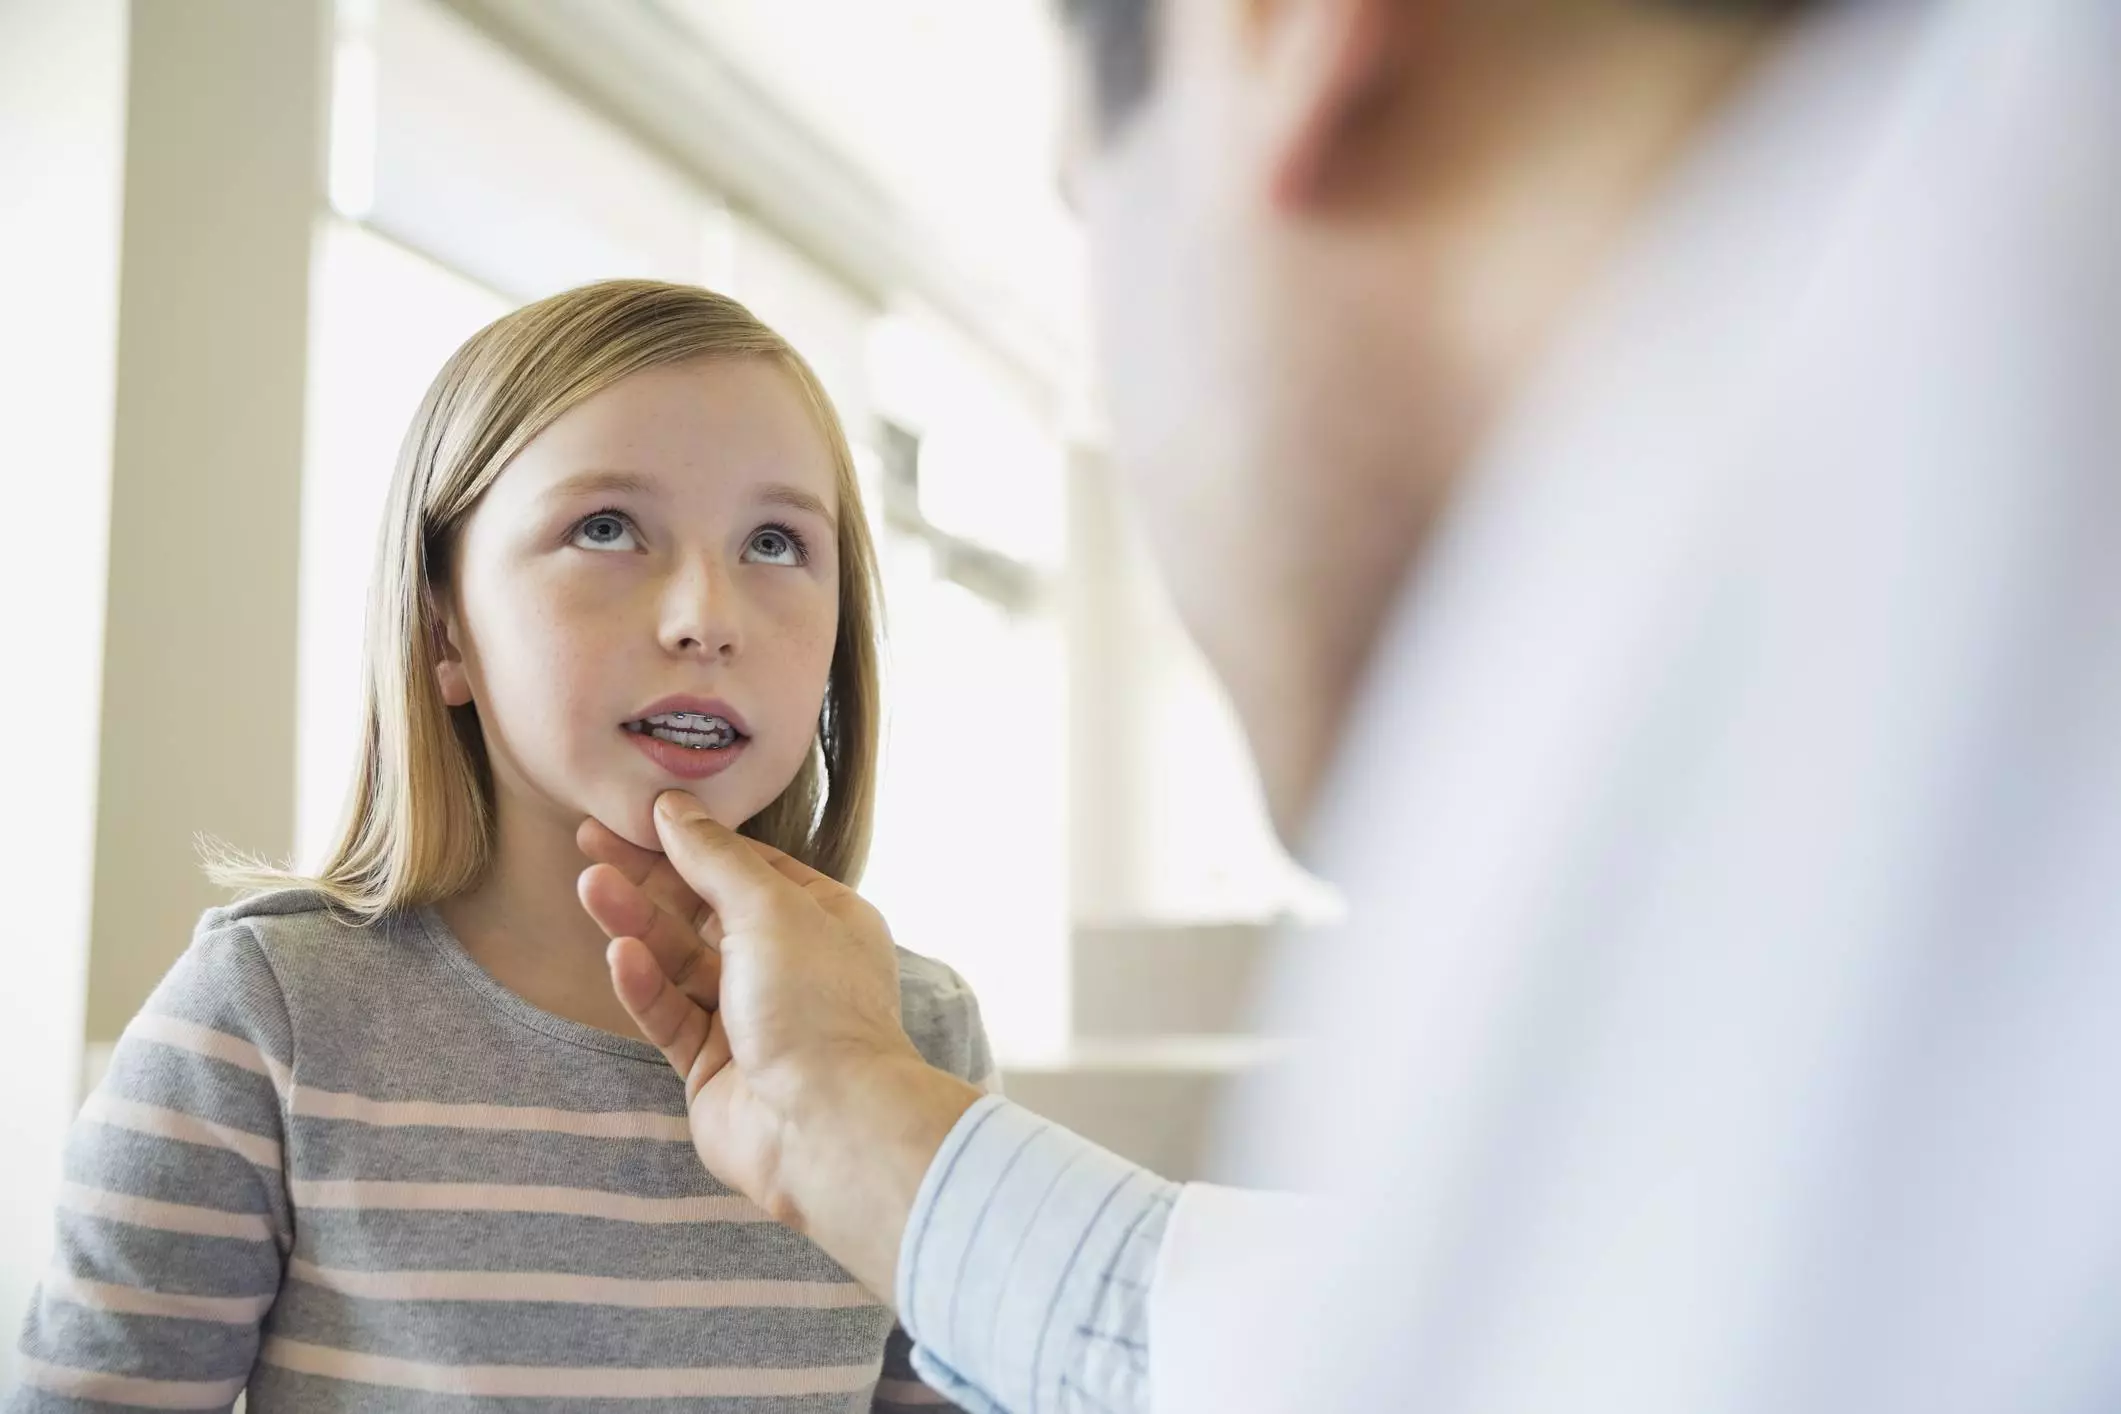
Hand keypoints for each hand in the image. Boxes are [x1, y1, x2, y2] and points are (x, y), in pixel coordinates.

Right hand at [576, 792, 981, 1298]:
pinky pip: (671, 1016)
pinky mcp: (714, 1068)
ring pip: (681, 963)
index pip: (749, 867)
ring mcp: (750, 1019)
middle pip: (706, 911)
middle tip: (589, 841)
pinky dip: (645, 986)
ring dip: (637, 925)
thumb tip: (674, 809)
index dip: (694, 841)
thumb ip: (715, 858)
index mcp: (825, 921)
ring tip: (590, 886)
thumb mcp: (769, 908)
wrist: (826, 1127)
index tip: (640, 814)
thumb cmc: (817, 1007)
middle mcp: (790, 966)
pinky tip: (619, 956)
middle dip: (650, 877)